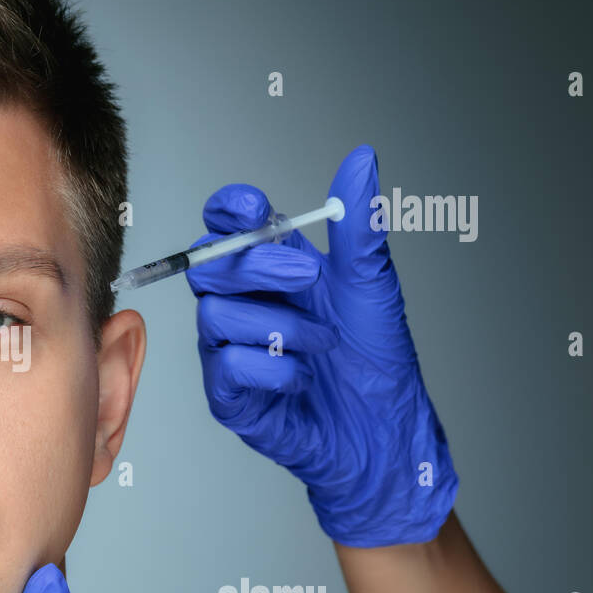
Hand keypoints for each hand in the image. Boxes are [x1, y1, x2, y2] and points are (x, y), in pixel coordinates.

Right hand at [186, 144, 458, 545]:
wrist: (384, 432)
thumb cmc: (375, 359)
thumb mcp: (371, 283)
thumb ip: (357, 223)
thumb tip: (362, 159)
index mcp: (271, 269)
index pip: (227, 225)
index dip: (229, 209)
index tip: (251, 206)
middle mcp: (242, 304)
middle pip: (208, 264)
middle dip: (257, 266)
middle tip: (309, 280)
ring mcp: (228, 349)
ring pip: (214, 315)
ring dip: (279, 327)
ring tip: (323, 345)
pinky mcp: (227, 394)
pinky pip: (226, 366)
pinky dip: (272, 368)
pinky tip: (302, 379)